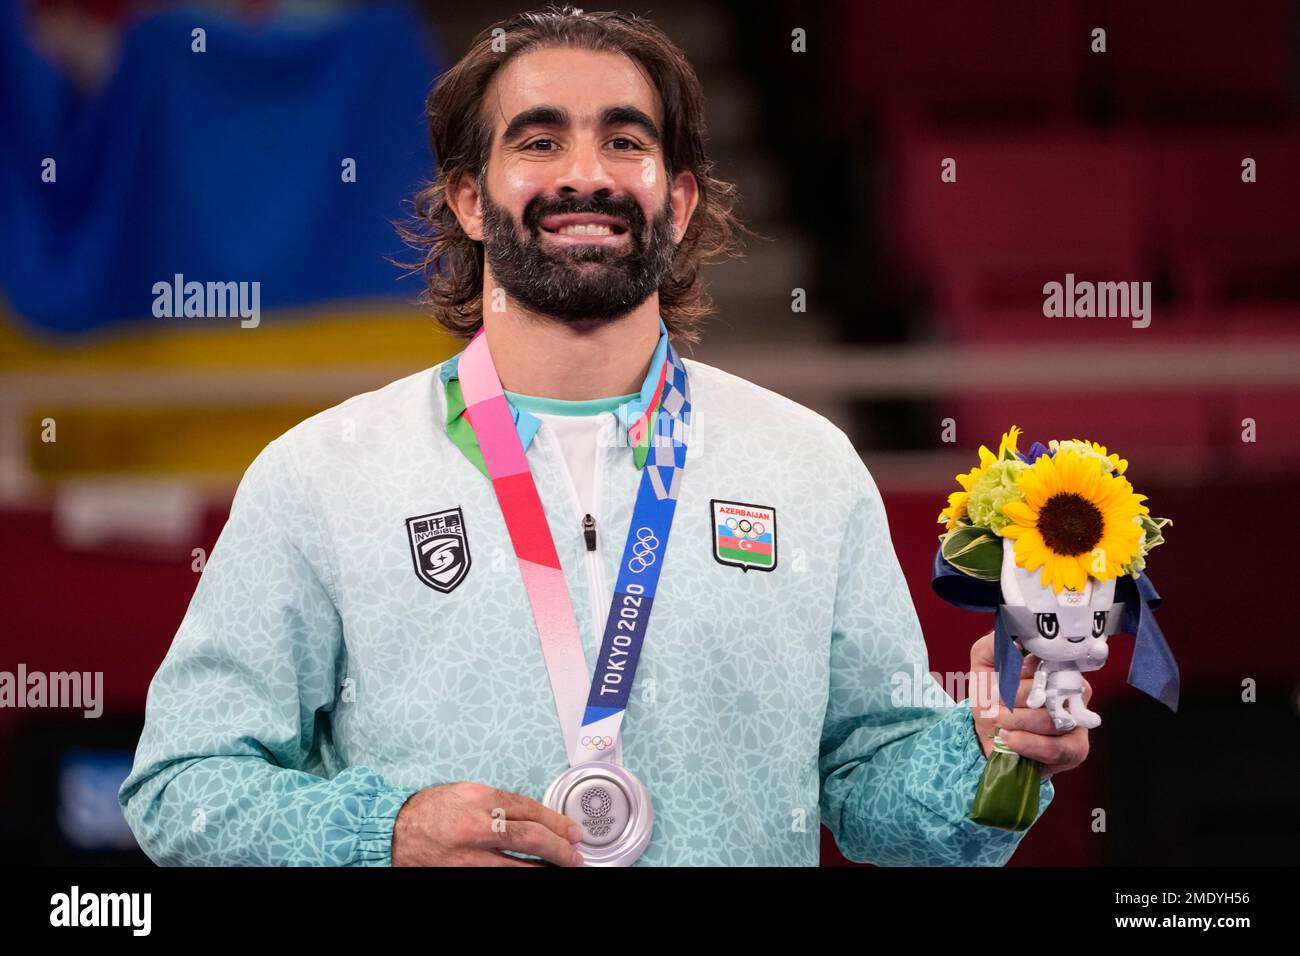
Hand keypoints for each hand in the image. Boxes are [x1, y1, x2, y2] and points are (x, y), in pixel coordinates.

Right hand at [391, 781, 585, 865]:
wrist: (394, 829)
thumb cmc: (432, 809)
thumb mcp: (468, 792)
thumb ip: (500, 803)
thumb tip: (536, 819)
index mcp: (481, 799)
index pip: (530, 810)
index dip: (557, 822)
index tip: (573, 832)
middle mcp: (477, 827)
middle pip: (530, 838)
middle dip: (559, 849)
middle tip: (576, 856)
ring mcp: (469, 857)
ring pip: (517, 866)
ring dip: (543, 869)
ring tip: (560, 869)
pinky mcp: (461, 875)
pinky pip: (497, 879)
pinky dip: (517, 876)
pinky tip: (530, 874)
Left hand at [968, 630, 1091, 780]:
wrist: (989, 734)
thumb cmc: (992, 695)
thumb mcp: (985, 663)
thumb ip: (995, 645)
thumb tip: (1016, 642)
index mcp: (1056, 664)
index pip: (1054, 658)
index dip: (1026, 667)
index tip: (1008, 672)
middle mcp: (1073, 688)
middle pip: (1053, 689)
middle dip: (1015, 696)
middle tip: (996, 700)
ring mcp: (1077, 719)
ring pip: (1053, 718)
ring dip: (1017, 720)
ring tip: (1000, 719)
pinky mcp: (1075, 748)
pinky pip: (1058, 747)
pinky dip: (1029, 743)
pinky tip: (1009, 738)